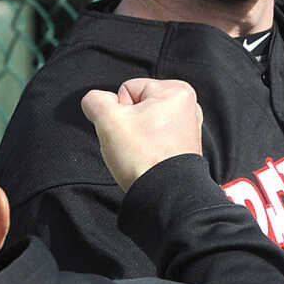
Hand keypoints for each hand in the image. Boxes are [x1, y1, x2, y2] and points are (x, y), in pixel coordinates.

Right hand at [81, 78, 202, 190]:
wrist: (163, 195)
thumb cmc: (143, 157)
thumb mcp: (108, 121)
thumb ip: (95, 101)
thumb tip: (94, 101)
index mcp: (176, 90)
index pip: (127, 89)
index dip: (119, 111)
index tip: (129, 131)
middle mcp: (188, 106)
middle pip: (137, 105)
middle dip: (128, 124)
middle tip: (134, 144)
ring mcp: (189, 126)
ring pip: (144, 123)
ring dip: (137, 137)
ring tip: (142, 152)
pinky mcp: (185, 145)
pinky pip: (155, 138)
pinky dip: (148, 147)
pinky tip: (149, 158)